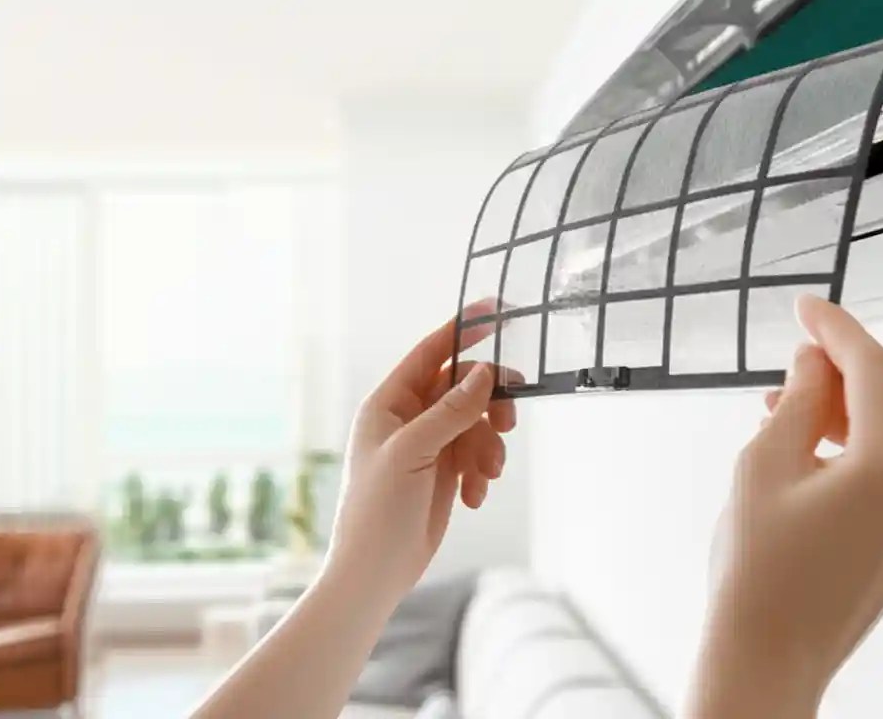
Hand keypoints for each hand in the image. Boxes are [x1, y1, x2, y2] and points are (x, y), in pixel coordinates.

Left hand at [324, 301, 517, 602]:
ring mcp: (428, 446)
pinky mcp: (444, 472)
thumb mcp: (413, 453)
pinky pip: (476, 454)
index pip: (430, 354)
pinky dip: (482, 472)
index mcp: (387, 405)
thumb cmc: (377, 511)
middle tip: (506, 423)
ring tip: (486, 475)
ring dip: (488, 447)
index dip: (462, 330)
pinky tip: (474, 497)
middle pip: (462, 388)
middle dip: (488, 405)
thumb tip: (485, 373)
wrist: (376, 572)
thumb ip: (451, 410)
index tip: (495, 311)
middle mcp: (407, 419)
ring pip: (476, 423)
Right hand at [688, 295, 882, 717]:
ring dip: (841, 409)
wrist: (768, 660)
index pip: (874, 370)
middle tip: (792, 350)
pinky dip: (853, 447)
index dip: (837, 330)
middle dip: (839, 370)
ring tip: (780, 407)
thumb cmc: (758, 574)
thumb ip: (797, 401)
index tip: (807, 305)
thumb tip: (816, 362)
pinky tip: (807, 445)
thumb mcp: (764, 464)